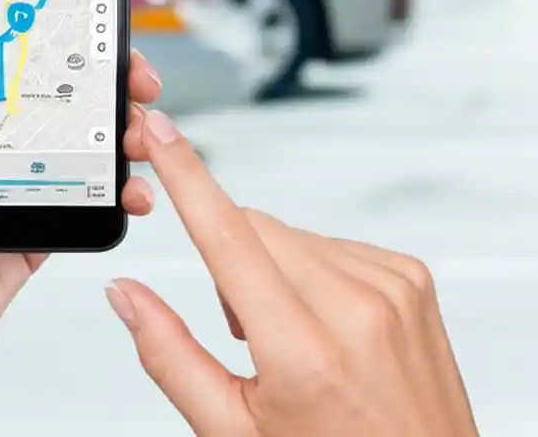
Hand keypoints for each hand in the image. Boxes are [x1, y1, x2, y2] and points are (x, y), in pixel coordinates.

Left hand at [0, 0, 162, 435]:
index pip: (9, 51)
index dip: (52, 30)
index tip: (92, 16)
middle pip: (58, 92)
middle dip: (106, 81)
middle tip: (138, 79)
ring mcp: (16, 182)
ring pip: (83, 142)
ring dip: (122, 134)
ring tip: (144, 136)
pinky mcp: (38, 225)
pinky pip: (88, 199)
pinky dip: (119, 192)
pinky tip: (134, 191)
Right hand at [105, 110, 478, 436]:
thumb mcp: (233, 431)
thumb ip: (169, 355)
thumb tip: (125, 294)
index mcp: (303, 348)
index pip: (226, 235)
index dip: (185, 175)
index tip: (161, 131)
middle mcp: (356, 306)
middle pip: (253, 229)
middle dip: (230, 264)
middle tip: (244, 336)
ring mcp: (393, 287)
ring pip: (291, 236)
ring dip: (272, 271)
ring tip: (294, 342)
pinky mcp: (413, 278)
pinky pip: (333, 246)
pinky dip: (314, 275)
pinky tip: (327, 329)